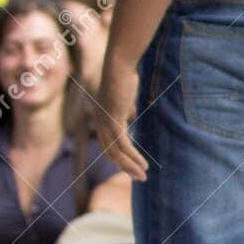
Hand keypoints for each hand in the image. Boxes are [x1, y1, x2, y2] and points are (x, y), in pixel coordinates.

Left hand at [92, 53, 146, 180]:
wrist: (120, 65)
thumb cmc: (124, 77)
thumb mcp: (124, 98)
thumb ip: (126, 110)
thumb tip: (131, 116)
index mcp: (100, 119)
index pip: (108, 146)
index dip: (120, 159)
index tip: (132, 168)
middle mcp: (99, 124)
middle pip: (110, 154)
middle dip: (125, 168)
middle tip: (138, 178)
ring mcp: (104, 123)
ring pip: (117, 153)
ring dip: (131, 167)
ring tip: (143, 176)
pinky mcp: (113, 121)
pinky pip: (124, 146)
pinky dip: (134, 157)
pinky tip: (143, 165)